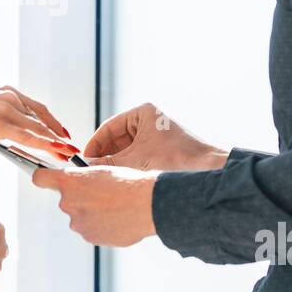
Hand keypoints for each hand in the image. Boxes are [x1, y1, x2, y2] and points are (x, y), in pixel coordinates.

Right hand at [0, 85, 78, 160]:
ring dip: (55, 142)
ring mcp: (5, 108)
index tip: (62, 133)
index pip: (36, 107)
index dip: (52, 122)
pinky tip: (54, 151)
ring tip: (67, 153)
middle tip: (70, 146)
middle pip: (42, 116)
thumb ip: (0, 116)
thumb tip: (11, 133)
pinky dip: (44, 144)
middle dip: (58, 133)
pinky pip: (27, 136)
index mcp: (6, 91)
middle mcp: (9, 96)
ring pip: (38, 127)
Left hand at [30, 165, 160, 246]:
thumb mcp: (102, 171)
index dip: (42, 177)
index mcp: (69, 181)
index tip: (45, 178)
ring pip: (80, 216)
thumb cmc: (128, 183)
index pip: (40, 178)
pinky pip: (92, 230)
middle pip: (66, 200)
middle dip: (80, 198)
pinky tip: (117, 218)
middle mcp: (68, 203)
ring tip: (114, 207)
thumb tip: (76, 186)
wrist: (147, 204)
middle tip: (102, 194)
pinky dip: (101, 225)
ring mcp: (78, 223)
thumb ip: (82, 179)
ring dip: (92, 213)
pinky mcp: (90, 237)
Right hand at [85, 102, 225, 171]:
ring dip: (117, 163)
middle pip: (117, 138)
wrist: (208, 172)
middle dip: (105, 156)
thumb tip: (85, 168)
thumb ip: (108, 164)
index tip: (83, 160)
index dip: (94, 144)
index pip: (109, 127)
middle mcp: (151, 119)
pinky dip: (129, 166)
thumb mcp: (136, 162)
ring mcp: (158, 134)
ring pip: (128, 149)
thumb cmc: (176, 160)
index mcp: (144, 112)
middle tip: (91, 171)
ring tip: (105, 177)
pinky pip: (139, 155)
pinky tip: (122, 179)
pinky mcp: (164, 148)